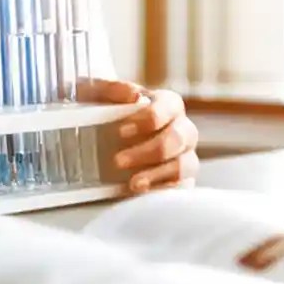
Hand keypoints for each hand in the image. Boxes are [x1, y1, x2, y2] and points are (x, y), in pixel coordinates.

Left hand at [79, 80, 199, 193]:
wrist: (99, 137)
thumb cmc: (102, 111)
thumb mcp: (96, 95)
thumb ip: (110, 89)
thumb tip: (133, 95)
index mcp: (168, 104)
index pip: (170, 106)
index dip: (150, 118)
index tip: (121, 131)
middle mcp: (182, 129)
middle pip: (179, 138)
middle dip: (150, 151)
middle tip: (117, 161)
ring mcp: (184, 157)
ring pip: (186, 165)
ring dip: (159, 174)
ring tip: (132, 184)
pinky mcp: (180, 182)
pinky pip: (183, 189)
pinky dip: (164, 192)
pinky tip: (141, 195)